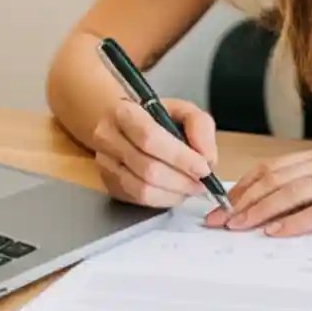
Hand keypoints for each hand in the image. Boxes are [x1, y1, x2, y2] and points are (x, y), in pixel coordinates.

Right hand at [91, 97, 218, 207]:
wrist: (118, 124)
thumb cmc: (153, 117)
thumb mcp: (181, 110)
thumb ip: (200, 127)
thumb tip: (207, 157)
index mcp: (124, 112)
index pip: (150, 139)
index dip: (181, 158)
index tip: (203, 168)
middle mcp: (107, 138)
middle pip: (148, 169)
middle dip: (182, 180)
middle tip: (202, 182)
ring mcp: (105, 164)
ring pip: (143, 189)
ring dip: (174, 193)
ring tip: (191, 187)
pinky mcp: (109, 184)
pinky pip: (139, 200)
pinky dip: (164, 199)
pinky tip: (175, 191)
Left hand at [205, 142, 311, 236]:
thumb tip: (296, 202)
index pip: (275, 167)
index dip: (245, 186)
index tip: (223, 204)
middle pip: (275, 179)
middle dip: (242, 201)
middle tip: (217, 220)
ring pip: (292, 192)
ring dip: (260, 210)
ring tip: (237, 227)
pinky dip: (295, 221)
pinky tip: (277, 232)